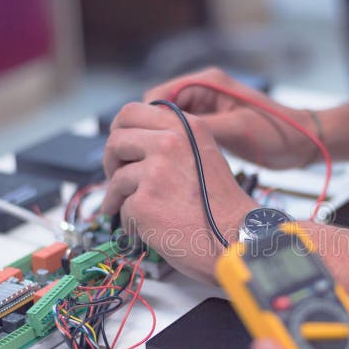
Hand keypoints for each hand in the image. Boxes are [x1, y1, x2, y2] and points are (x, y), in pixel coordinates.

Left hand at [101, 102, 257, 281]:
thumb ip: (174, 141)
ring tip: (132, 210)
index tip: (120, 148)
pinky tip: (147, 228)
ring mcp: (155, 171)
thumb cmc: (221, 205)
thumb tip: (136, 142)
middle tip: (117, 178)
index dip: (120, 130)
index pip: (132, 111)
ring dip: (119, 197)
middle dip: (111, 162)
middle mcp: (170, 143)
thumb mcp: (205, 154)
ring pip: (117, 177)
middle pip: (117, 139)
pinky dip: (131, 221)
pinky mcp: (144, 201)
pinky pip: (122, 207)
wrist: (236, 237)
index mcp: (185, 127)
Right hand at [143, 67, 319, 168]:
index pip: (158, 94)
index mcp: (206, 82)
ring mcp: (205, 108)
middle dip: (150, 133)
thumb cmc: (277, 131)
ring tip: (158, 165)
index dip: (146, 120)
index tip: (142, 145)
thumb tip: (165, 134)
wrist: (301, 142)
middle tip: (145, 160)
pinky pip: (182, 135)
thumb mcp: (236, 129)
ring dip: (162, 143)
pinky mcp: (209, 125)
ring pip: (167, 125)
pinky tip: (175, 165)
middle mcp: (201, 91)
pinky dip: (176, 148)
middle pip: (158, 110)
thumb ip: (200, 127)